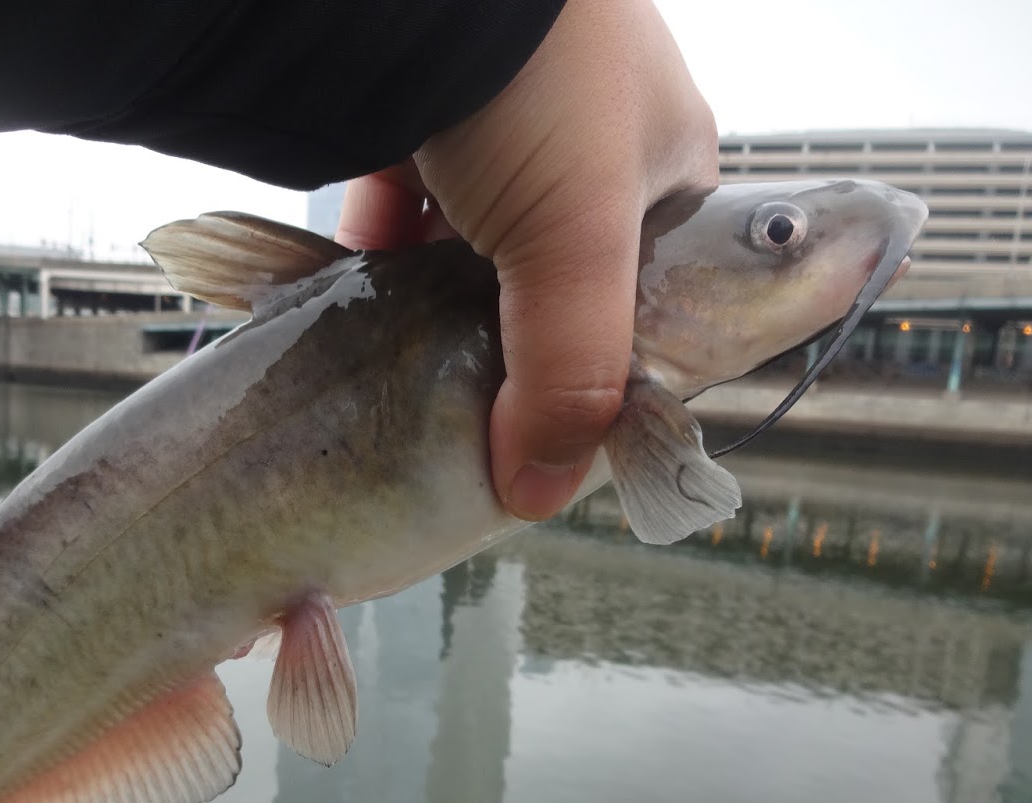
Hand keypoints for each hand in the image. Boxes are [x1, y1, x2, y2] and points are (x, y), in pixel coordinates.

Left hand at [333, 0, 717, 521]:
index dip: (618, 375)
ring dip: (448, 321)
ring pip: (475, 264)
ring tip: (420, 382)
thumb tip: (536, 491)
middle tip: (482, 421)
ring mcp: (496, 137)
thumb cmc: (538, 82)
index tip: (561, 433)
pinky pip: (401, 224)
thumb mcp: (578, 241)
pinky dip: (386, 270)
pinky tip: (366, 320)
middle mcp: (588, 151)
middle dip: (520, 354)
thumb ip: (570, 377)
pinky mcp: (412, 130)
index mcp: (665, 166)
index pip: (659, 303)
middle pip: (558, 293)